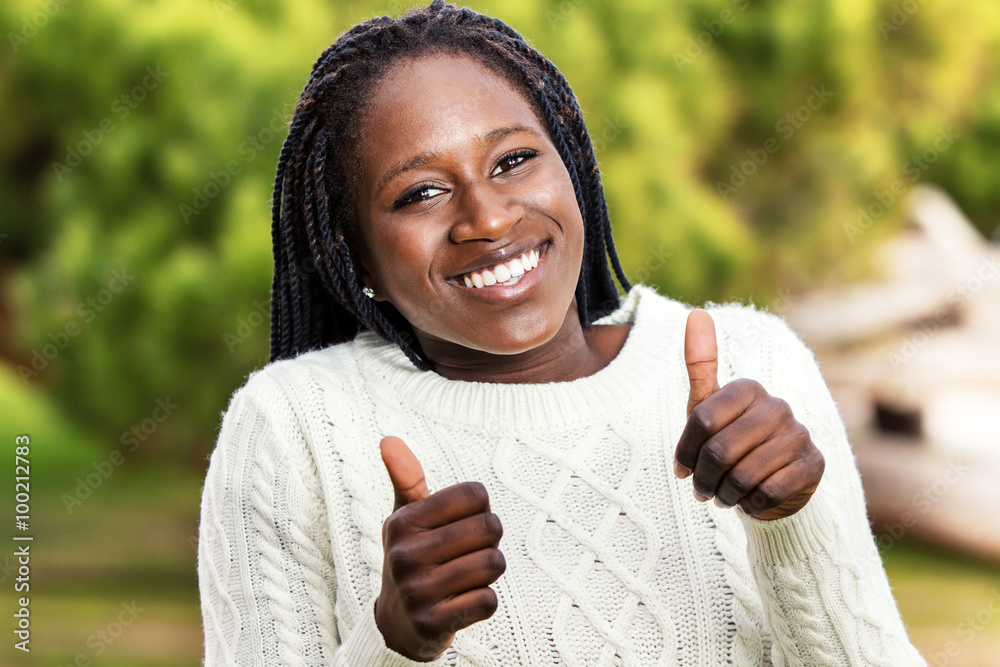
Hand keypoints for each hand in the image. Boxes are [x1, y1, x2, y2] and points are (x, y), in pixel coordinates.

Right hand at [375, 436, 505, 660]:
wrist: (398, 624)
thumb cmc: (412, 557)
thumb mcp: (405, 518)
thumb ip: (406, 478)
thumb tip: (389, 439)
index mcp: (403, 522)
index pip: (475, 494)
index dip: (480, 508)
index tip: (463, 523)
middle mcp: (405, 555)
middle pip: (489, 528)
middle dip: (489, 540)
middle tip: (469, 551)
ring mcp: (417, 592)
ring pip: (494, 564)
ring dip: (489, 571)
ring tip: (467, 575)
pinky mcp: (432, 624)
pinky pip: (488, 601)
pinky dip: (484, 600)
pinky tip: (463, 601)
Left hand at [673, 310, 824, 519]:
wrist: (773, 485)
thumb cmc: (731, 442)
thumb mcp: (707, 409)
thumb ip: (700, 365)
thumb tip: (696, 312)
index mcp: (748, 388)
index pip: (700, 420)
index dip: (685, 451)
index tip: (683, 468)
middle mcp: (778, 406)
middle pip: (719, 450)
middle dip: (703, 479)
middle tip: (701, 490)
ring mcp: (800, 434)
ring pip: (743, 475)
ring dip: (725, 495)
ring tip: (723, 497)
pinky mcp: (814, 465)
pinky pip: (768, 492)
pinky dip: (751, 505)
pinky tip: (750, 501)